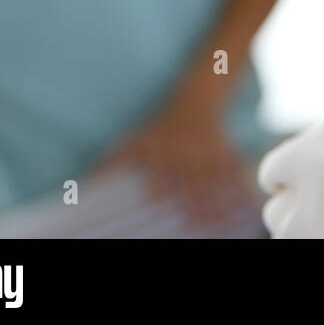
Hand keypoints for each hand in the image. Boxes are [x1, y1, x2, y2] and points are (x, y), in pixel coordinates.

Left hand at [93, 97, 257, 225]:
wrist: (196, 101)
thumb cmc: (158, 130)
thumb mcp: (132, 141)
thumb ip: (110, 166)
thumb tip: (80, 189)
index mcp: (161, 151)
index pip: (160, 168)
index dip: (160, 183)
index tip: (159, 200)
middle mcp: (187, 152)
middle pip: (191, 179)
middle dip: (195, 200)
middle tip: (196, 223)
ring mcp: (209, 153)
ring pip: (215, 179)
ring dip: (218, 201)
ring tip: (219, 223)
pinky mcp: (227, 154)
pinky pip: (235, 173)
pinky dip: (239, 189)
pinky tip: (243, 206)